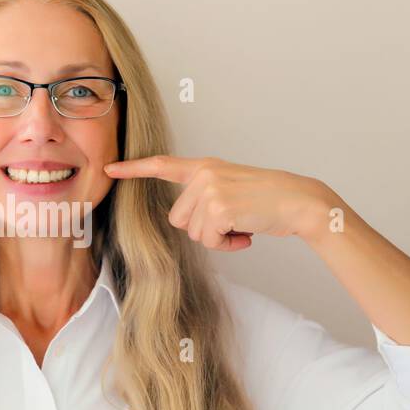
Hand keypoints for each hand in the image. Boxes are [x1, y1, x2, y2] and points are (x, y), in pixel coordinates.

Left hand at [104, 155, 332, 249]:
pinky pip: (210, 240)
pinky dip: (227, 244)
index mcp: (205, 167)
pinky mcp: (218, 207)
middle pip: (178, 219)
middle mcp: (204, 174)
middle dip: (203, 230)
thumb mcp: (231, 188)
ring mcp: (209, 189)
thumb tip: (187, 223)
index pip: (163, 165)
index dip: (134, 168)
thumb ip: (205, 196)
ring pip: (193, 233)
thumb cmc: (267, 201)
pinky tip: (245, 233)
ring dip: (218, 238)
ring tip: (241, 225)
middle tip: (232, 223)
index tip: (110, 168)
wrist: (298, 202)